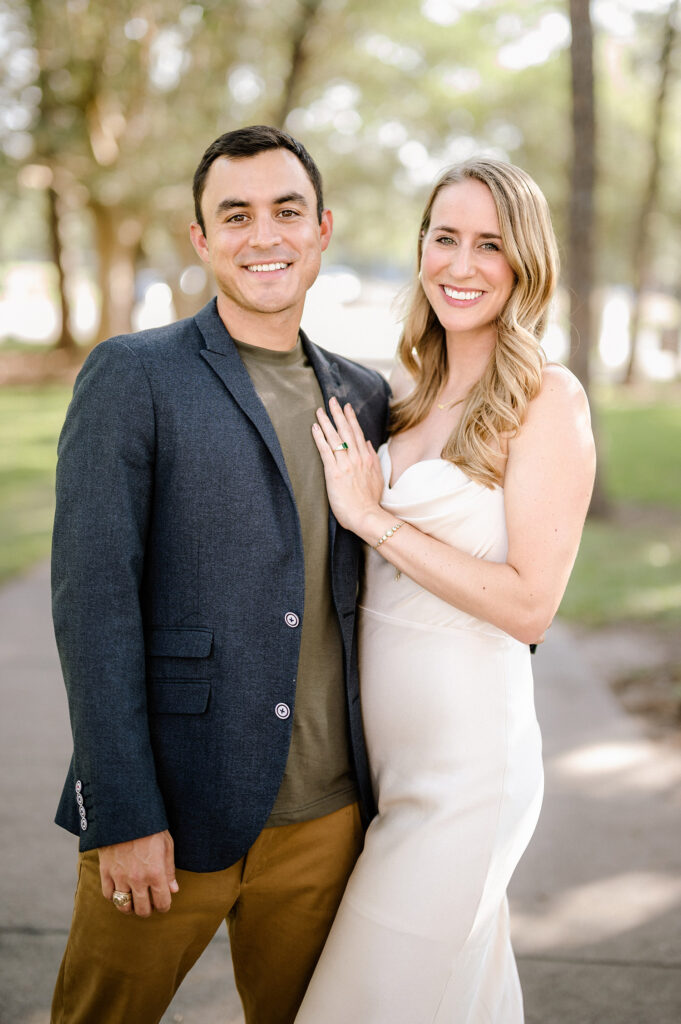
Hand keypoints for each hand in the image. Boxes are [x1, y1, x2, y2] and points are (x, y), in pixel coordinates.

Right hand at [99, 829, 178, 916]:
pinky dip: (114, 896)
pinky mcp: (105, 871)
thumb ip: (169, 870)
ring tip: (134, 899)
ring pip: (123, 905)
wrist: (125, 812)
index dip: (164, 906)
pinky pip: (108, 894)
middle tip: (149, 902)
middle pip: (142, 910)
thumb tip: (173, 890)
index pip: (162, 902)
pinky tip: (120, 889)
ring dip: (130, 906)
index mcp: (156, 872)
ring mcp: (120, 876)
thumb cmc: (150, 826)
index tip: (163, 903)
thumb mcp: (166, 845)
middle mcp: (137, 879)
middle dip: (148, 909)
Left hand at [312, 398, 384, 536]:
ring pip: (335, 438)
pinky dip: (320, 438)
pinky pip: (326, 451)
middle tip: (331, 400)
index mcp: (367, 459)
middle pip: (346, 431)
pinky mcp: (335, 472)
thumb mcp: (377, 477)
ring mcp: (346, 464)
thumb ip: (373, 459)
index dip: (351, 419)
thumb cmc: (370, 501)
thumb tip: (368, 443)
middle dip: (338, 414)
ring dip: (327, 422)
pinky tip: (314, 428)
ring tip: (319, 411)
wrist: (367, 515)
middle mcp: (357, 458)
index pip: (358, 434)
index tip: (346, 407)